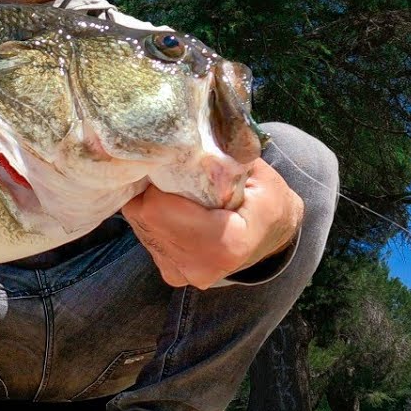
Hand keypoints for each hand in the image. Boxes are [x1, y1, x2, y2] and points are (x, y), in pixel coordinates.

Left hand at [121, 159, 303, 289]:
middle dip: (150, 188)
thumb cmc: (266, 200)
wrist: (270, 236)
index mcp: (225, 244)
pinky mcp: (170, 273)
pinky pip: (145, 234)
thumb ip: (225, 156)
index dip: (157, 178)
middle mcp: (199, 267)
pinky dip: (153, 217)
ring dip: (150, 202)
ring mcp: (182, 274)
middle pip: (142, 214)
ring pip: (139, 223)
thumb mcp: (259, 174)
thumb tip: (191, 136)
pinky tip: (175, 210)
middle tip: (170, 171)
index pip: (156, 206)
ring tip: (176, 192)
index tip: (169, 161)